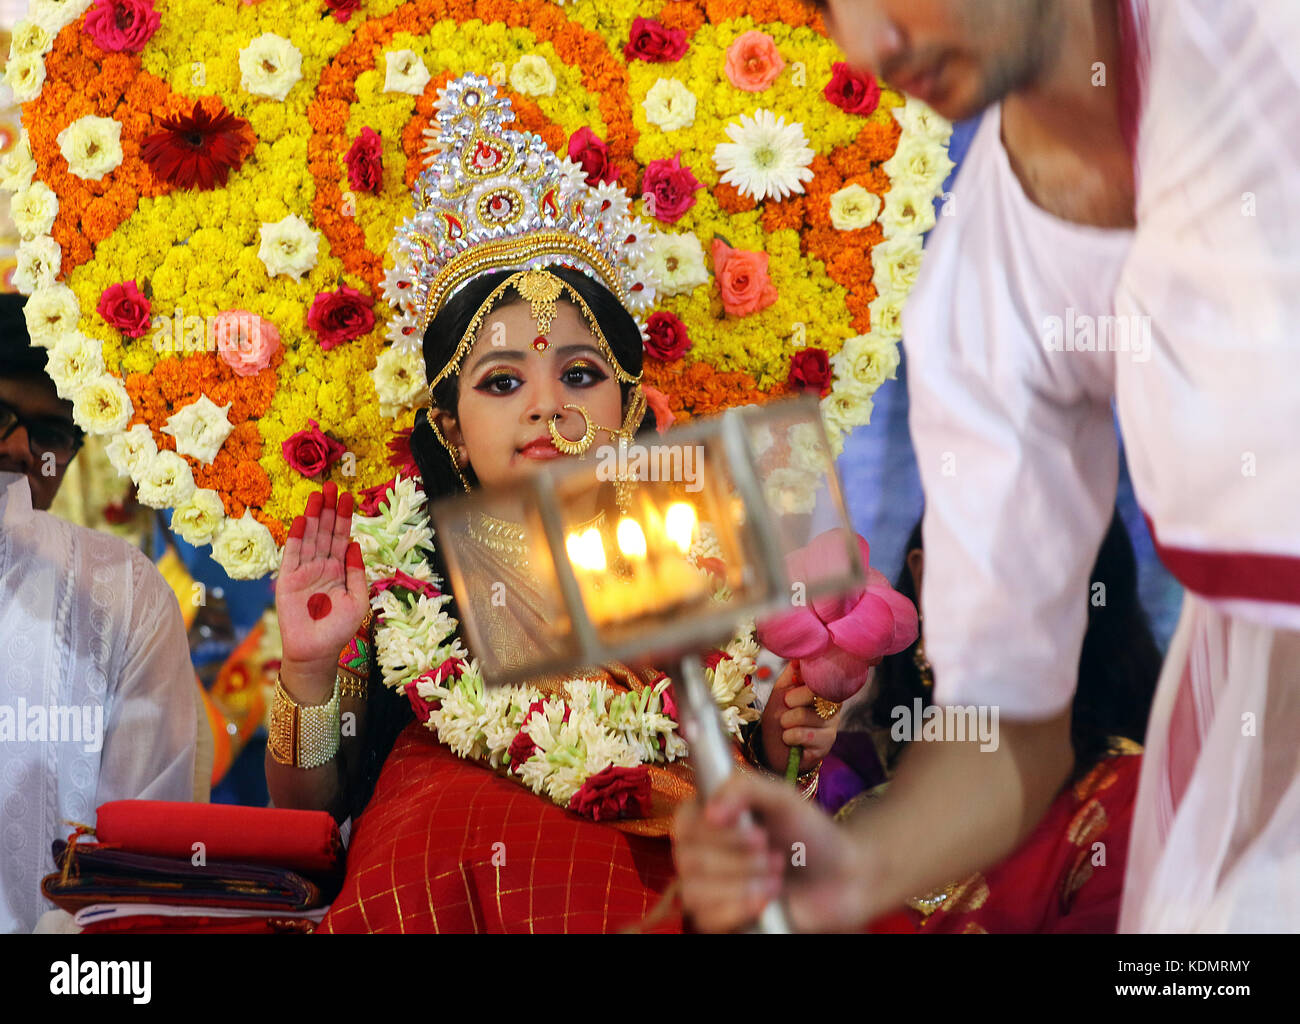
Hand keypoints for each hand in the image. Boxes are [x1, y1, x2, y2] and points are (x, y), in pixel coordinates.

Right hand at [275, 483, 368, 696]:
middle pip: (325, 532)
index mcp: (339, 570)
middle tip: (331, 485)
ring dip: (313, 517)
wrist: (316, 651)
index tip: (347, 496)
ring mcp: (304, 572)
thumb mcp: (358, 599)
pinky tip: (301, 520)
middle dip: (329, 509)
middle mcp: (321, 567)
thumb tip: (354, 544)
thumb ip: (356, 572)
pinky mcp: (288, 580)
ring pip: (310, 538)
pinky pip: (292, 555)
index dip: (344, 517)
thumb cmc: (339, 629)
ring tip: (317, 495)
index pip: (341, 537)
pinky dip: (297, 537)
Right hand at [674, 770, 875, 932]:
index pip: (685, 824)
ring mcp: (707, 887)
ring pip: (695, 892)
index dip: (719, 833)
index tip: (760, 834)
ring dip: (742, 885)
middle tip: (775, 856)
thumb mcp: (781, 796)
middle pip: (690, 860)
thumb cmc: (807, 832)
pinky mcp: (719, 919)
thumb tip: (710, 812)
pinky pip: (707, 919)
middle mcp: (700, 851)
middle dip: (739, 861)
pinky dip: (739, 908)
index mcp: (708, 816)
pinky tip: (767, 900)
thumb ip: (744, 788)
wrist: (839, 877)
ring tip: (777, 878)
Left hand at [759, 663, 838, 773]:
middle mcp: (833, 706)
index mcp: (823, 689)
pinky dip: (789, 737)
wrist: (772, 747)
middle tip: (786, 707)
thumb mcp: (781, 691)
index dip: (803, 682)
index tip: (789, 691)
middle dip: (792, 700)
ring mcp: (832, 726)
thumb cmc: (778, 716)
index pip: (822, 677)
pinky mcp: (826, 745)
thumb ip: (792, 673)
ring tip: (786, 726)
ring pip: (805, 715)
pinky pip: (804, 734)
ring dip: (786, 721)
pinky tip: (790, 740)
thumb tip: (800, 656)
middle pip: (816, 693)